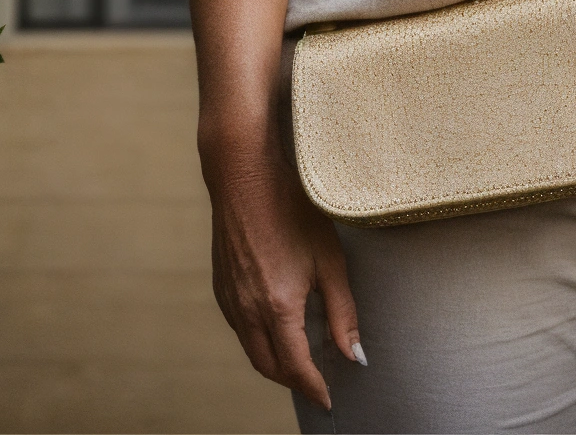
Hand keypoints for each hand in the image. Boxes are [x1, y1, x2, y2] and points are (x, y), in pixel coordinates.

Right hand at [203, 133, 363, 408]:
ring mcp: (230, 300)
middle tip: (316, 381)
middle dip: (293, 380)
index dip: (314, 388)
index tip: (328, 399)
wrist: (244, 176)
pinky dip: (257, 339)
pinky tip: (274, 326)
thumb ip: (343, 312)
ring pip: (251, 349)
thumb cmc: (291, 209)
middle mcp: (248, 311)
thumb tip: (354, 355)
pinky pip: (239, 328)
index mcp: (277, 308)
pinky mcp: (221, 287)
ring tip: (299, 359)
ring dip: (274, 362)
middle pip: (269, 367)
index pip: (296, 368)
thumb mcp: (329, 259)